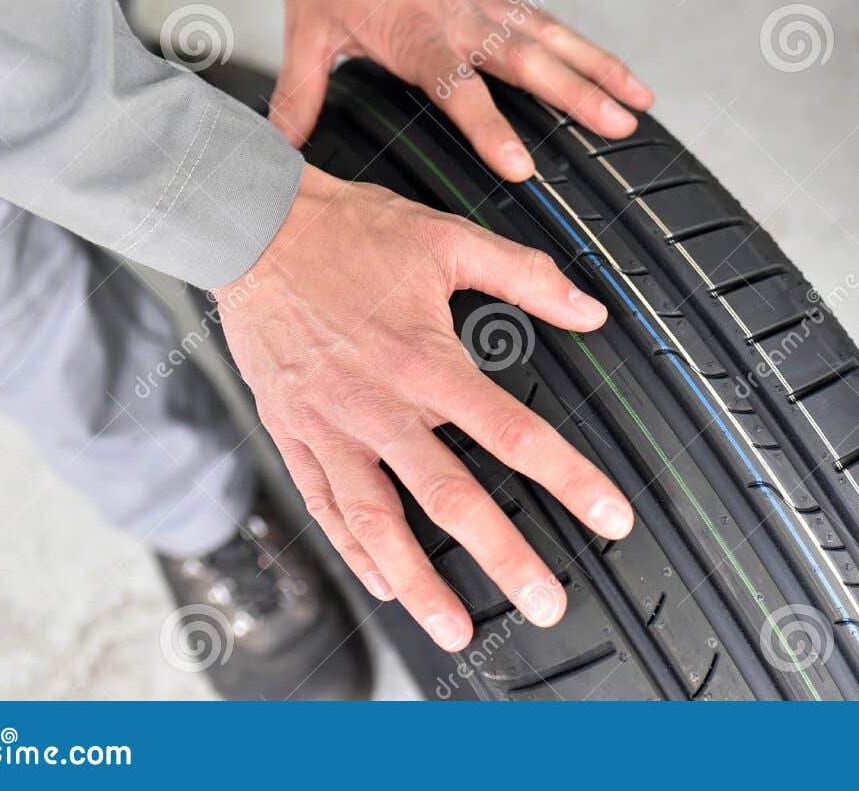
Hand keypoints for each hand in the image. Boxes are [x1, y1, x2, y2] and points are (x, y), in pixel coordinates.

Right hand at [213, 166, 634, 650]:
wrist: (250, 228)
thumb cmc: (347, 232)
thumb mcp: (448, 239)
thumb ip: (526, 276)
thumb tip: (590, 309)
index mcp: (427, 361)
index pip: (513, 433)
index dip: (569, 479)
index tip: (608, 517)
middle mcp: (380, 406)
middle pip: (451, 498)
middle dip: (504, 558)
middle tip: (545, 603)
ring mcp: (330, 427)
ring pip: (379, 521)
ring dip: (419, 582)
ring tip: (456, 629)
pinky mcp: (293, 433)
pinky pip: (326, 506)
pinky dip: (355, 551)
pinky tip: (385, 584)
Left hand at [270, 0, 653, 177]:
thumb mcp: (306, 29)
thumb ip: (300, 94)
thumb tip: (278, 147)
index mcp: (418, 33)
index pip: (459, 89)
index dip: (490, 129)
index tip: (521, 166)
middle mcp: (463, 19)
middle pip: (530, 63)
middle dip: (578, 97)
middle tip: (618, 127)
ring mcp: (485, 5)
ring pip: (555, 40)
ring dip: (600, 70)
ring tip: (641, 102)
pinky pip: (550, 25)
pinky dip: (587, 48)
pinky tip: (616, 70)